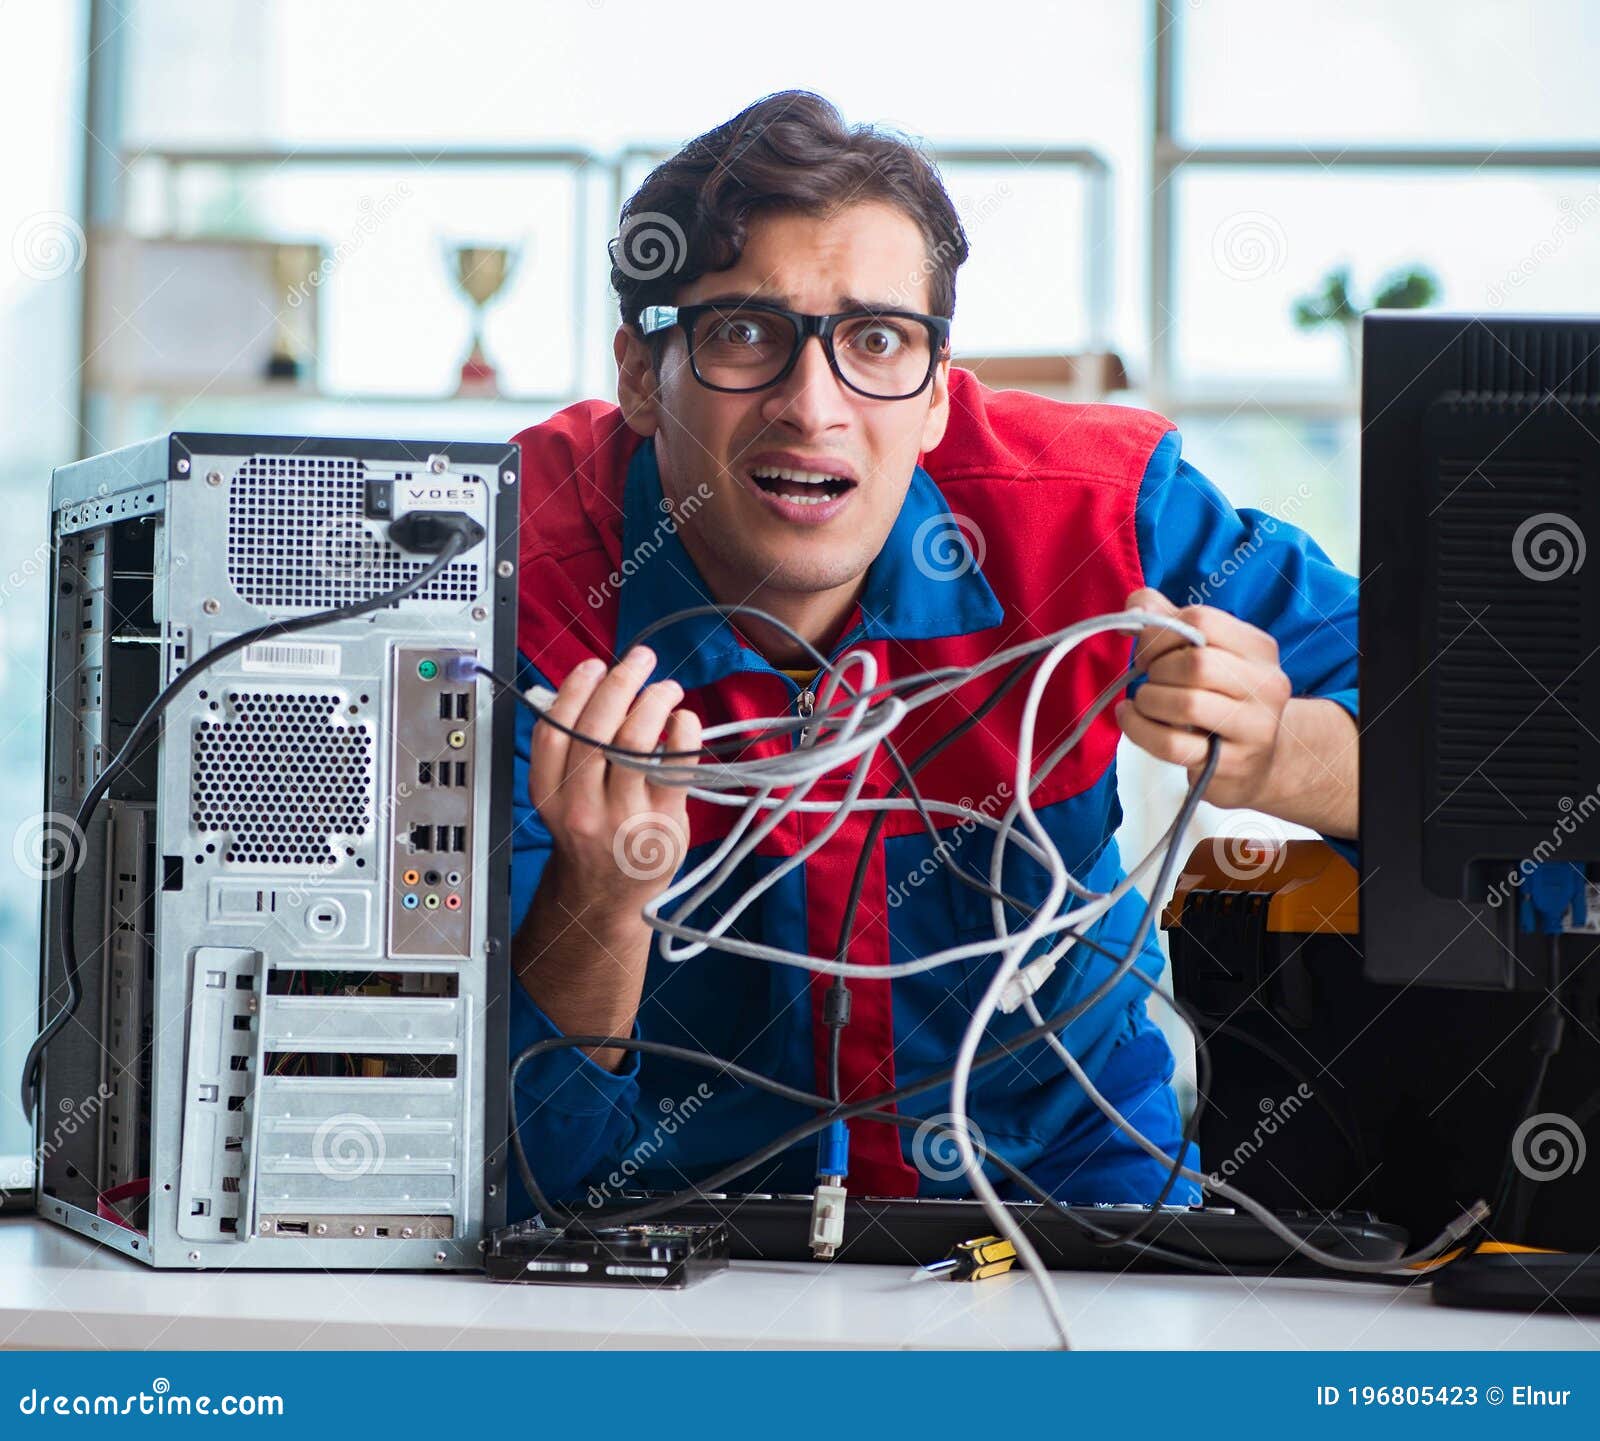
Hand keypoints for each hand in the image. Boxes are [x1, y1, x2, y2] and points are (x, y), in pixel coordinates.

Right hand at [528, 644, 701, 911]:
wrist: (608, 894)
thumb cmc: (593, 832)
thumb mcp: (564, 796)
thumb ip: (572, 749)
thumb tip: (597, 686)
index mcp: (551, 793)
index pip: (555, 730)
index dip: (574, 690)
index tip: (594, 665)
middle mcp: (583, 805)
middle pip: (598, 727)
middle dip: (622, 681)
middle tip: (641, 660)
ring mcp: (624, 815)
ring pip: (636, 739)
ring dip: (655, 699)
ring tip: (667, 688)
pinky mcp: (663, 821)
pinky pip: (676, 763)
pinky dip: (683, 730)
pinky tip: (683, 720)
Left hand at [1115, 588, 1292, 810]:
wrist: (1258, 762)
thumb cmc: (1221, 698)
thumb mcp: (1205, 653)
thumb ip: (1168, 620)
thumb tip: (1135, 606)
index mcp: (1259, 649)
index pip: (1203, 620)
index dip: (1162, 633)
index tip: (1149, 652)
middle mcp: (1266, 685)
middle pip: (1196, 662)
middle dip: (1157, 670)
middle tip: (1150, 680)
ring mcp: (1254, 728)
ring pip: (1187, 704)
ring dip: (1148, 700)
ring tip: (1143, 703)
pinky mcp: (1231, 765)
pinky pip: (1171, 745)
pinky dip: (1139, 729)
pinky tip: (1131, 719)